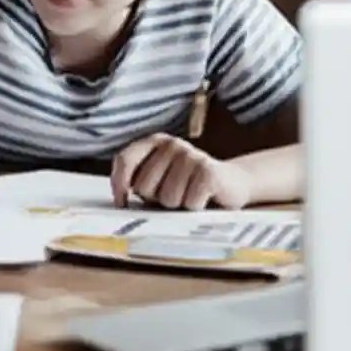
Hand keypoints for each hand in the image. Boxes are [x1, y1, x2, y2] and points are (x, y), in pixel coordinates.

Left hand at [110, 133, 253, 209]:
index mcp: (155, 142)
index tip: (123, 202)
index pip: (125, 160)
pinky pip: (188, 204)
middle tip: (173, 195)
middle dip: (156, 200)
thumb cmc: (187, 185)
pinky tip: (204, 199)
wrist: (232, 183)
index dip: (119, 184)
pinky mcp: (208, 172)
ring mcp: (191, 155)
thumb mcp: (158, 179)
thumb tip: (120, 199)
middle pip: (144, 186)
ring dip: (178, 206)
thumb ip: (137, 180)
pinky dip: (195, 209)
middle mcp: (172, 144)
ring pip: (167, 199)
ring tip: (189, 196)